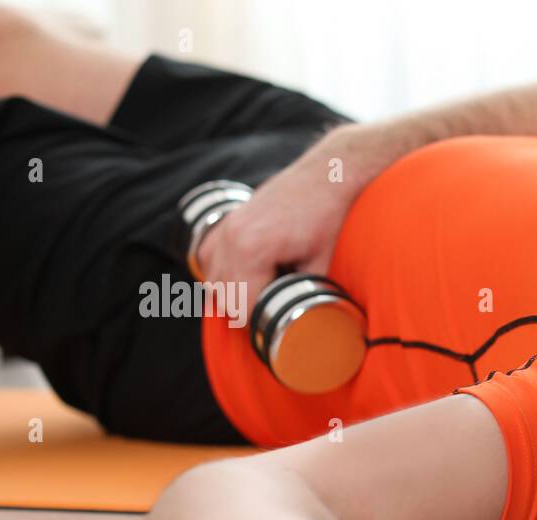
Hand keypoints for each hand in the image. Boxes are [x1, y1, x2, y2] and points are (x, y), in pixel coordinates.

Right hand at [196, 126, 361, 318]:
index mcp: (251, 250)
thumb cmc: (328, 218)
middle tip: (275, 312)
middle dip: (246, 311)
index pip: (239, 309)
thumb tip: (300, 325)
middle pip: (222, 298)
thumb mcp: (321, 265)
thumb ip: (303, 296)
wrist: (327, 176)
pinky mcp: (224, 222)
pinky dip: (222, 272)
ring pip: (212, 281)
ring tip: (264, 291)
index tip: (278, 326)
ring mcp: (224, 227)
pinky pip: (208, 259)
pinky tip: (246, 275)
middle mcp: (230, 238)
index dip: (259, 324)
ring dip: (233, 293)